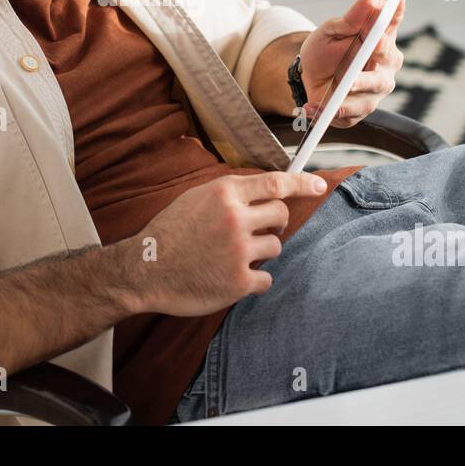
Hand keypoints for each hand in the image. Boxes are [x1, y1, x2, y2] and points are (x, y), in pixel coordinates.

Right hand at [129, 171, 328, 315]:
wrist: (145, 269)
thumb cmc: (170, 232)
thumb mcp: (196, 198)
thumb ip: (229, 193)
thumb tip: (264, 190)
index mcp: (224, 193)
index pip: (275, 184)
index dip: (302, 184)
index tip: (319, 187)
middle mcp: (235, 218)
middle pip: (281, 214)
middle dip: (274, 222)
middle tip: (255, 231)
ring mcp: (238, 250)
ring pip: (276, 246)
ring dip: (260, 251)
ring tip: (232, 256)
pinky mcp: (239, 281)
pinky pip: (266, 277)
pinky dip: (253, 279)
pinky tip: (228, 277)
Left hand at [298, 0, 404, 128]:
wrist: (308, 79)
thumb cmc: (325, 50)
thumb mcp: (332, 30)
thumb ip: (352, 18)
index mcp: (382, 38)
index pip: (392, 23)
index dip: (395, 13)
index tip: (396, 1)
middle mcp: (386, 64)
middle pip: (387, 57)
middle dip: (380, 50)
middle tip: (376, 41)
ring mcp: (376, 89)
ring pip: (373, 88)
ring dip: (358, 85)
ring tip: (344, 85)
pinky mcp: (361, 110)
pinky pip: (350, 112)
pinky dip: (331, 110)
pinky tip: (312, 107)